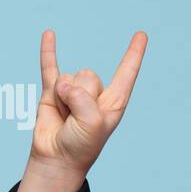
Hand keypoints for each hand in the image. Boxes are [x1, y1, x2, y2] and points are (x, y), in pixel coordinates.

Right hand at [30, 28, 147, 174]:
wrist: (57, 157)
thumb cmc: (81, 145)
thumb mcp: (92, 124)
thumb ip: (82, 100)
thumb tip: (64, 85)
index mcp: (114, 102)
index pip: (126, 73)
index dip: (134, 53)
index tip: (142, 34)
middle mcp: (96, 94)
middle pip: (88, 75)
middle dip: (79, 96)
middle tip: (76, 118)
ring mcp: (74, 90)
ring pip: (68, 78)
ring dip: (63, 98)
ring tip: (64, 117)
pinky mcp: (53, 91)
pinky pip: (50, 66)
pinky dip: (48, 51)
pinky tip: (49, 34)